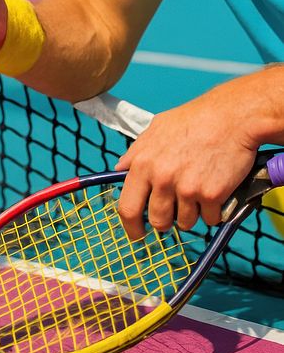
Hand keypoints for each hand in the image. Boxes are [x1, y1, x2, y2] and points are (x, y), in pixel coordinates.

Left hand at [114, 79, 260, 239]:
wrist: (231, 117)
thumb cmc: (194, 120)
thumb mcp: (157, 128)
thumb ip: (137, 152)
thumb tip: (120, 169)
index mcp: (143, 163)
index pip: (127, 208)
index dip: (131, 226)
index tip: (137, 235)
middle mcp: (162, 178)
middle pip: (158, 221)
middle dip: (167, 220)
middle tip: (176, 208)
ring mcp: (187, 188)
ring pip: (185, 222)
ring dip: (192, 212)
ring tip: (199, 188)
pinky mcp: (211, 195)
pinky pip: (209, 219)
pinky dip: (213, 210)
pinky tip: (216, 188)